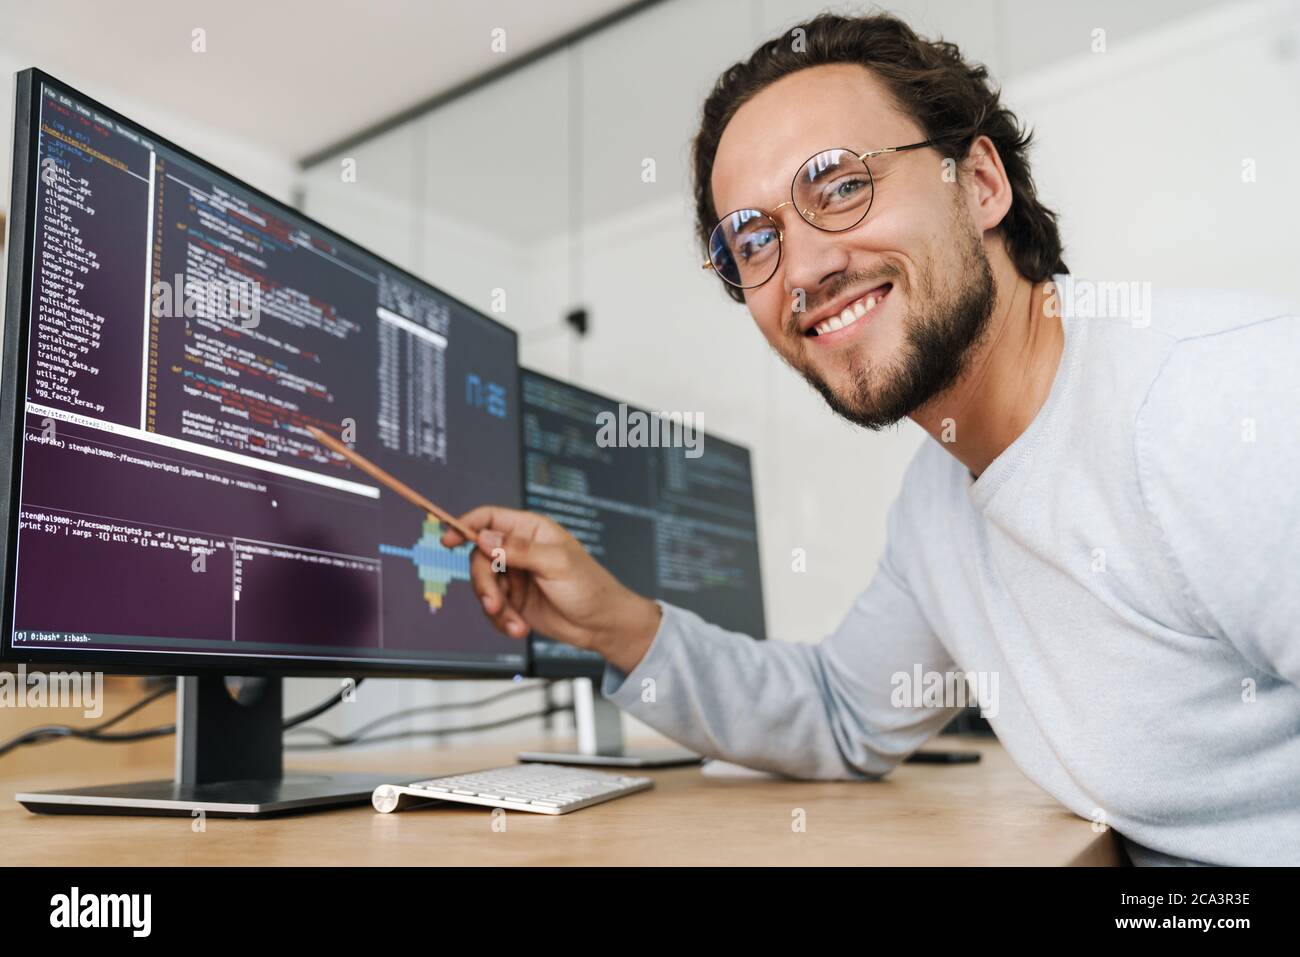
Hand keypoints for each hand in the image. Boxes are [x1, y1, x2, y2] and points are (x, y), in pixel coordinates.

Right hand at [440, 506, 660, 673]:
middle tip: (494, 603)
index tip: (448, 539)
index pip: (489, 518)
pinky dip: (501, 620)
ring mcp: (515, 576)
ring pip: (483, 586)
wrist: (602, 625)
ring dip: (495, 607)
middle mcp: (519, 551)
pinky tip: (519, 628)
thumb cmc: (589, 587)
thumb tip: (484, 537)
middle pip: (479, 557)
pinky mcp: (514, 601)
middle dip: (483, 583)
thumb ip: (518, 550)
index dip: (466, 525)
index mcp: (531, 531)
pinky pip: (492, 608)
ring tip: (514, 623)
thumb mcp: (556, 564)